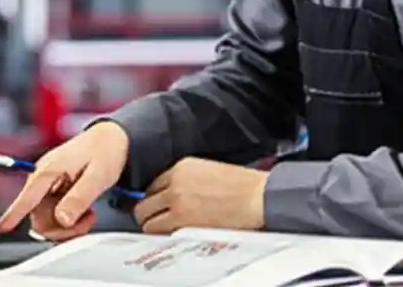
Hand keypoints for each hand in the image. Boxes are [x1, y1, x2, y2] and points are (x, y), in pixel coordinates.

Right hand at [0, 121, 130, 240]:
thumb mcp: (98, 176)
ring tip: (88, 216)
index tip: (1, 227)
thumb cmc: (105, 151)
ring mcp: (48, 184)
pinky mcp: (54, 190)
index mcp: (50, 169)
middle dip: (60, 227)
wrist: (112, 139)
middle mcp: (43, 176)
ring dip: (66, 226)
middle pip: (38, 216)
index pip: (27, 195)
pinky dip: (68, 220)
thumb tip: (62, 219)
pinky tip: (84, 213)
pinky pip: (53, 214)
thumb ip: (79, 198)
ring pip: (46, 218)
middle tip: (86, 223)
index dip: (14, 213)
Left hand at [132, 157, 267, 234]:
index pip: (153, 184)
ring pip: (146, 218)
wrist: (257, 197)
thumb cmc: (243, 186)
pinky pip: (158, 230)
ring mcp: (177, 201)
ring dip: (152, 225)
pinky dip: (161, 235)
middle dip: (148, 213)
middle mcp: (175, 181)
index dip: (155, 198)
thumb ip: (187, 180)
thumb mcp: (209, 171)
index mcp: (182, 166)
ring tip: (164, 230)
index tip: (159, 206)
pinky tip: (173, 235)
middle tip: (155, 220)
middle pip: (144, 201)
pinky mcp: (182, 219)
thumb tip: (174, 195)